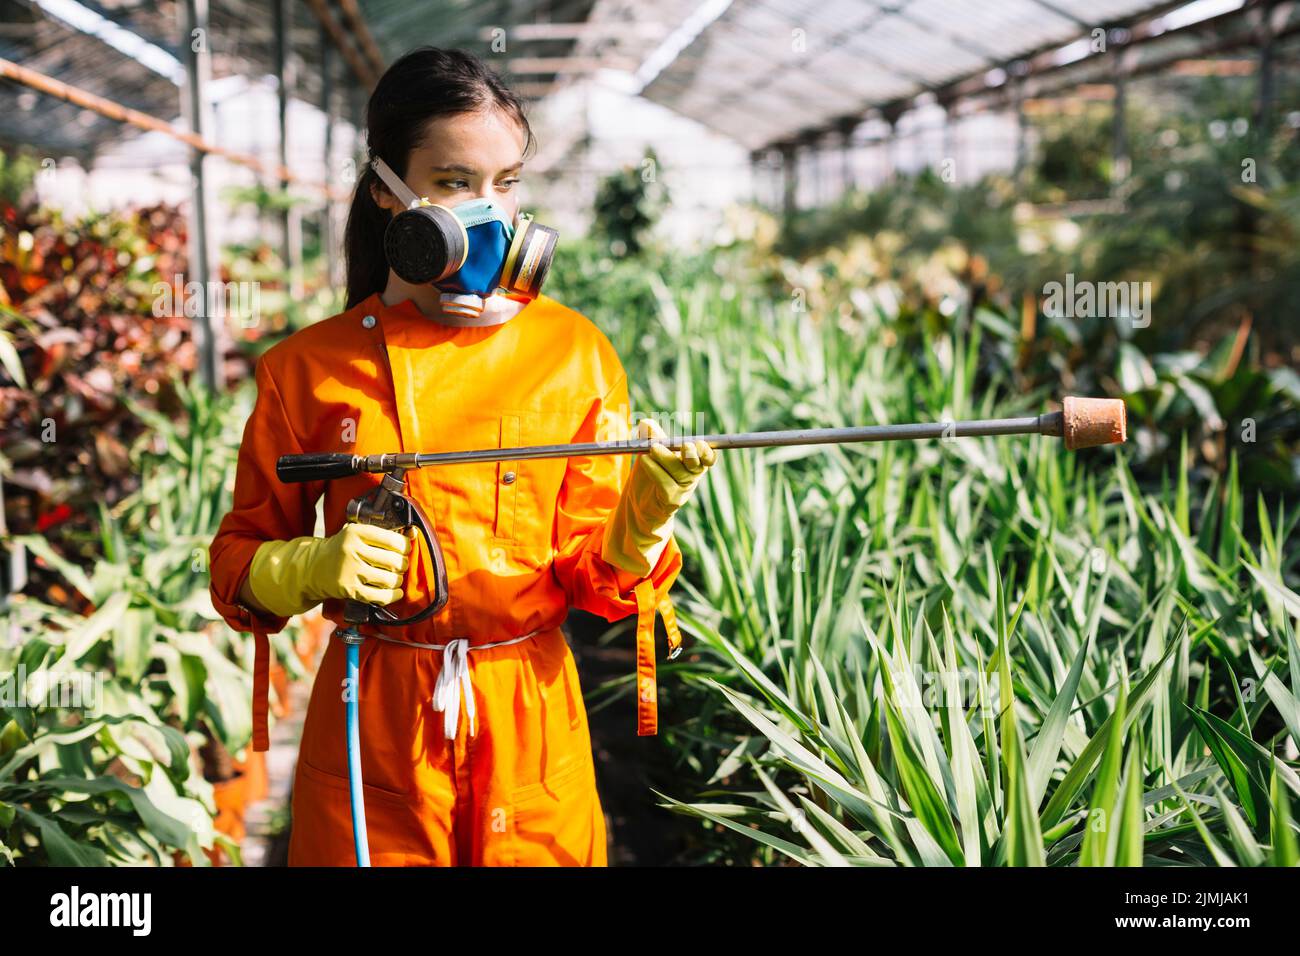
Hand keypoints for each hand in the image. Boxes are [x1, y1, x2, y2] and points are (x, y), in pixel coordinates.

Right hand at [247, 522, 413, 617]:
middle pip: (393, 561)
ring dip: (397, 580)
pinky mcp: (348, 589)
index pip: (392, 540)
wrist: (312, 567)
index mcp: (356, 532)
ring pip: (389, 579)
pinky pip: (379, 596)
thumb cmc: (340, 549)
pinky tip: (395, 592)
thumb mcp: (354, 534)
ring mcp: (350, 570)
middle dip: (403, 565)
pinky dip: (392, 596)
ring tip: (395, 578)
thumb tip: (412, 535)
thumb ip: (379, 535)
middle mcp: (352, 550)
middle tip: (401, 565)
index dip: (405, 546)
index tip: (406, 549)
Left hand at [600, 418, 716, 576]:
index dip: (707, 452)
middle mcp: (692, 477)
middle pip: (697, 466)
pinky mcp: (670, 501)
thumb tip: (645, 422)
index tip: (700, 443)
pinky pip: (666, 485)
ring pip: (680, 473)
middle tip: (684, 445)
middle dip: (692, 455)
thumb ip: (649, 436)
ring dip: (667, 458)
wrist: (639, 504)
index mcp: (693, 463)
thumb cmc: (650, 474)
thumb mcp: (649, 451)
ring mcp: (682, 491)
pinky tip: (644, 461)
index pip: (708, 458)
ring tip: (652, 448)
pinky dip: (655, 471)